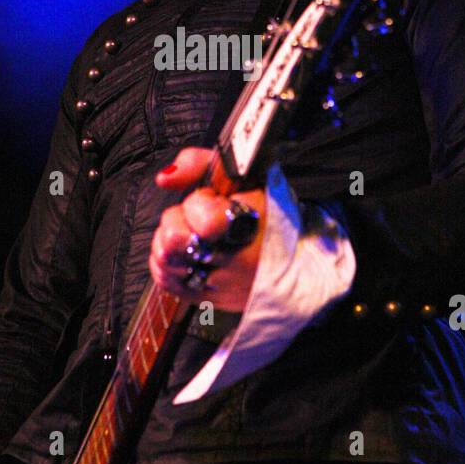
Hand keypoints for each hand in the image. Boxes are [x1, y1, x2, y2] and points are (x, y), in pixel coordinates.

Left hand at [150, 147, 265, 311]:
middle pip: (174, 240)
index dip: (198, 203)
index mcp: (248, 225)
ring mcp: (220, 284)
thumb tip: (165, 177)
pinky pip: (167, 282)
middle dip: (176, 221)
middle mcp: (234, 260)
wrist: (299, 259)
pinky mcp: (210, 299)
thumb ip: (200, 164)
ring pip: (165, 262)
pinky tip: (184, 254)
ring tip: (190, 234)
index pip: (202, 217)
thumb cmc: (272, 214)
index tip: (212, 199)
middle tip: (195, 218)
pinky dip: (167, 264)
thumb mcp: (246, 176)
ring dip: (168, 243)